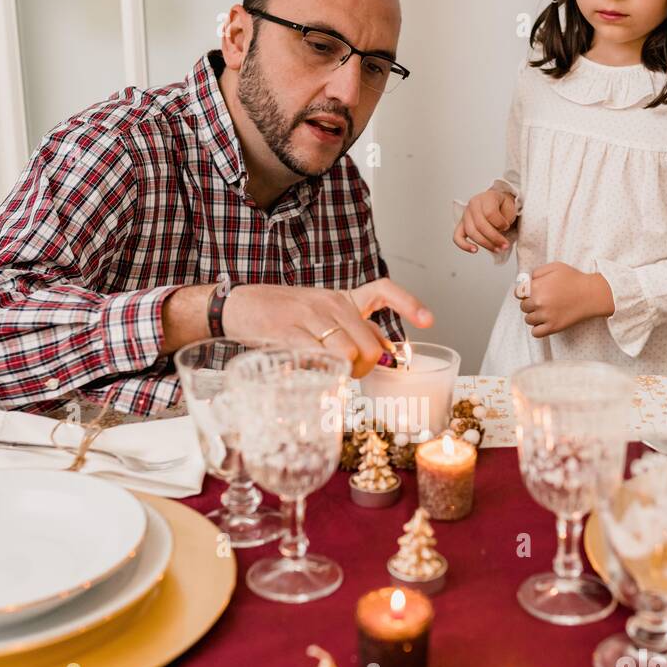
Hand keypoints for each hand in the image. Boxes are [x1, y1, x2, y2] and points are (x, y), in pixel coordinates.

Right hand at [222, 279, 432, 378]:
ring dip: (347, 373)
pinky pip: (319, 357)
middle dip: (368, 366)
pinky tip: (318, 373)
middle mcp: (330, 303)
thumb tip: (386, 353)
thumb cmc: (281, 316)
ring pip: (349, 353)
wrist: (238, 305)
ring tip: (334, 374)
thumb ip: (353, 330)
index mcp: (342, 298)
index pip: (383, 291)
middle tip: (353, 373)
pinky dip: (324, 370)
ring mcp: (310, 316)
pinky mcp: (289, 332)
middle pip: (370, 343)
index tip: (428, 320)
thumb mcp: (322, 316)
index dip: (409, 305)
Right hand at [453, 187, 516, 253]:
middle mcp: (473, 205)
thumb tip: (498, 232)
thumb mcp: (510, 207)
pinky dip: (464, 245)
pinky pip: (457, 237)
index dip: (500, 223)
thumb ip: (505, 218)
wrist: (497, 204)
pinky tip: (474, 250)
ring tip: (497, 249)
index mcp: (485, 198)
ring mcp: (465, 215)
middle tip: (504, 245)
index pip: (490, 213)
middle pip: (480, 225)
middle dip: (494, 238)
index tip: (507, 226)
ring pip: (471, 232)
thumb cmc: (503, 206)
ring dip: (485, 244)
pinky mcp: (461, 226)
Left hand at [519, 264, 614, 337]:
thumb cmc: (575, 280)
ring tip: (546, 311)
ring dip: (534, 316)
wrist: (592, 294)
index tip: (530, 294)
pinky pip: (536, 333)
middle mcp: (539, 302)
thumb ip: (537, 272)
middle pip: (523, 307)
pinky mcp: (553, 327)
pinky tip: (546, 322)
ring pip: (528, 320)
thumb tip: (526, 281)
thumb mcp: (555, 267)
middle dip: (530, 304)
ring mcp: (546, 315)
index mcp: (537, 287)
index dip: (524, 293)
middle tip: (543, 301)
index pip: (518, 293)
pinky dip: (538, 329)